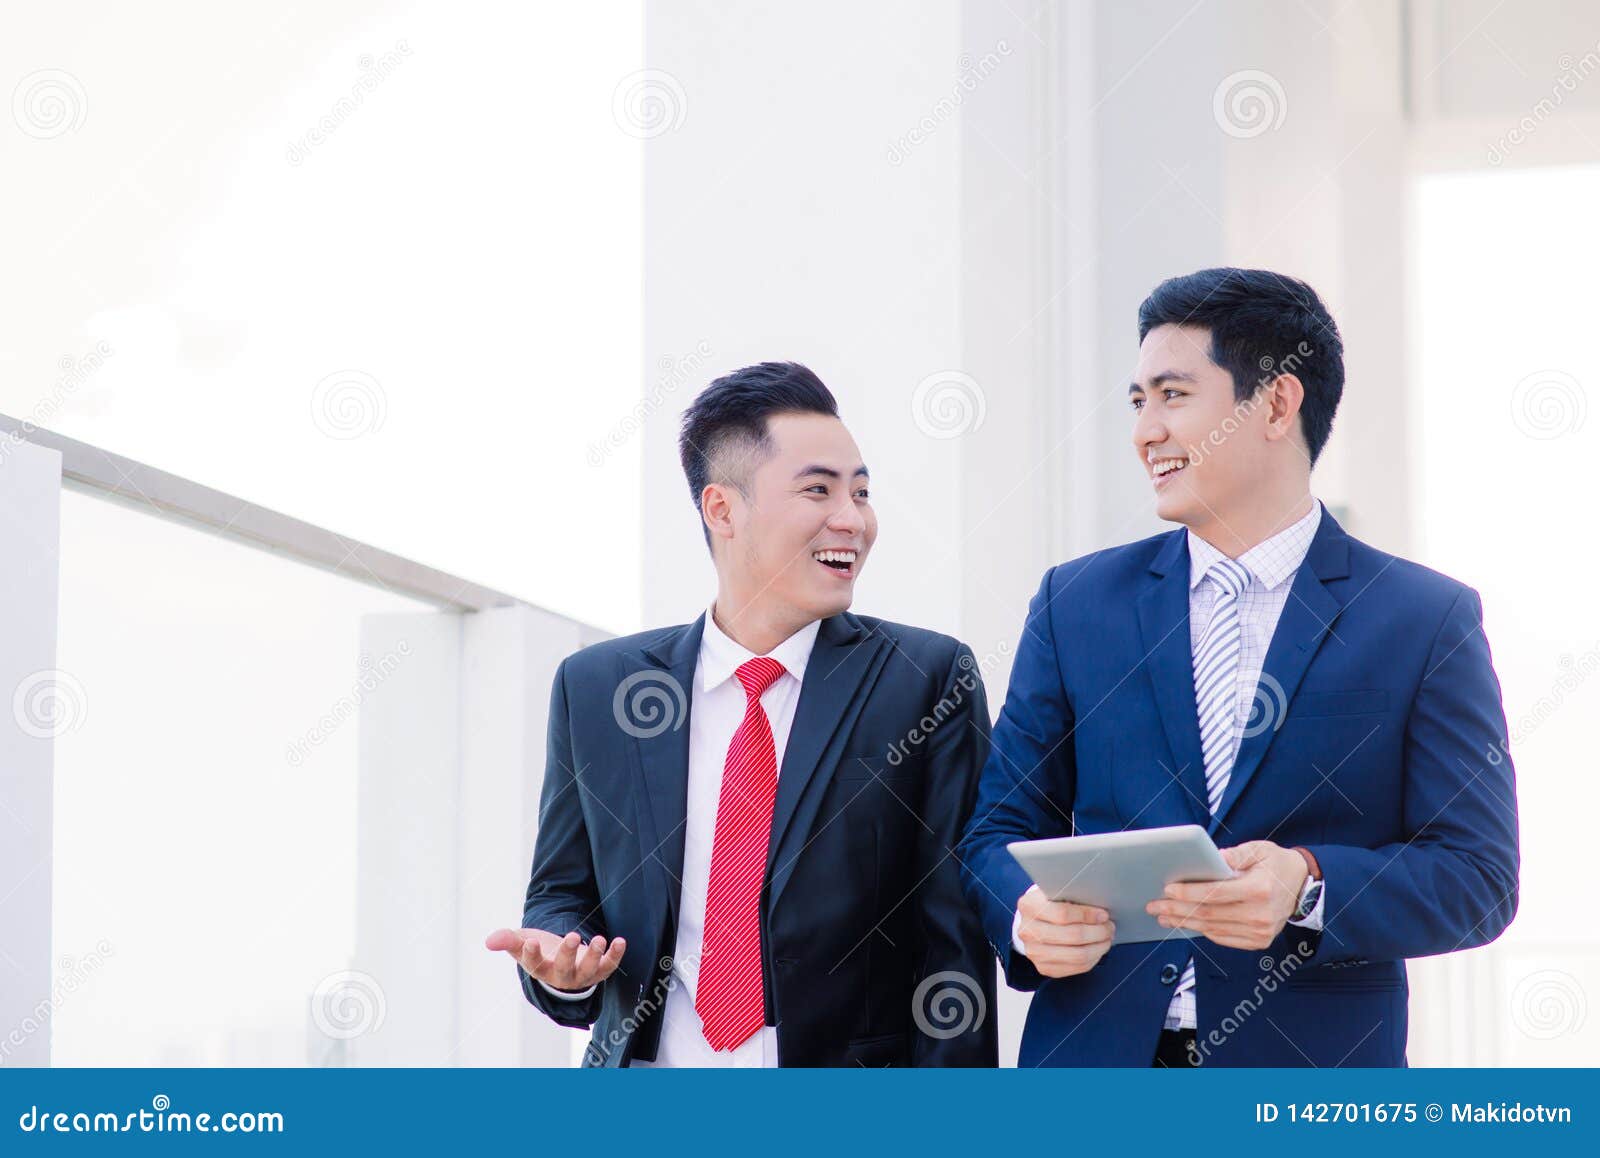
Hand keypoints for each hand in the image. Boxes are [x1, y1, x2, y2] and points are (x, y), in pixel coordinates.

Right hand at [484, 927, 625, 992]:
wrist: (560, 959)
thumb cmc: (539, 949)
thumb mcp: (522, 941)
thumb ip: (507, 940)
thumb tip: (489, 941)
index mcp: (539, 969)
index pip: (534, 964)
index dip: (532, 953)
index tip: (531, 941)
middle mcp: (561, 976)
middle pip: (564, 969)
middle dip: (568, 954)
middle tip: (573, 936)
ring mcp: (581, 975)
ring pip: (588, 971)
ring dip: (595, 956)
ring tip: (599, 939)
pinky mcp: (598, 970)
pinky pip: (608, 967)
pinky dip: (614, 956)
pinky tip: (620, 941)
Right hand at [1015, 885, 1114, 977]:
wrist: (1033, 922)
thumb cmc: (1051, 904)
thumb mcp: (1056, 892)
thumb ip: (1073, 895)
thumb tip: (1100, 907)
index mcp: (1029, 906)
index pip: (1063, 913)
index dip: (1088, 915)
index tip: (1103, 915)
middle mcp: (1027, 930)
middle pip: (1072, 936)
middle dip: (1098, 932)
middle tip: (1109, 927)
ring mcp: (1034, 952)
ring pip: (1077, 955)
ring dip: (1099, 947)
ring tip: (1106, 938)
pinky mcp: (1044, 967)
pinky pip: (1076, 968)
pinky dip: (1093, 959)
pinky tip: (1097, 949)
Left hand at [1145, 840, 1307, 949]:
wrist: (1302, 886)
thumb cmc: (1275, 864)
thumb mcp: (1258, 849)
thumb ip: (1234, 854)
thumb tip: (1210, 858)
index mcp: (1259, 889)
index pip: (1215, 893)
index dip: (1188, 892)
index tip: (1166, 889)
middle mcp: (1260, 914)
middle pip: (1209, 914)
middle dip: (1176, 910)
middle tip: (1153, 906)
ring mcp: (1260, 931)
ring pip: (1213, 928)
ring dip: (1184, 923)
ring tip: (1163, 916)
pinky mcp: (1258, 941)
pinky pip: (1223, 937)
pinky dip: (1202, 930)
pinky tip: (1185, 923)